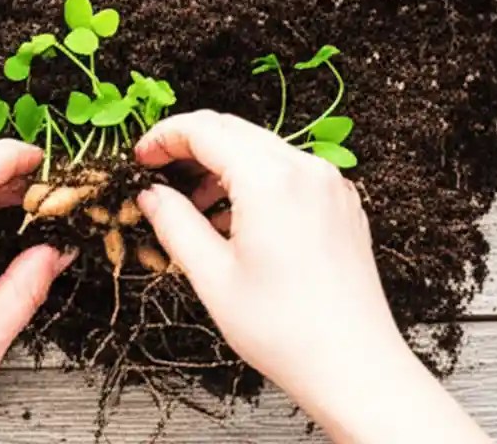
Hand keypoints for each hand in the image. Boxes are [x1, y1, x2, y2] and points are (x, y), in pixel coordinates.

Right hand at [134, 111, 489, 443]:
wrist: (354, 366)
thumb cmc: (287, 331)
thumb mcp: (213, 277)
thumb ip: (175, 224)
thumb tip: (151, 195)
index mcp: (271, 180)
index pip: (206, 129)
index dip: (165, 136)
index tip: (142, 156)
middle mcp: (306, 170)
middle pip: (236, 131)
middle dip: (192, 146)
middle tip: (159, 174)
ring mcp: (330, 185)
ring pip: (264, 150)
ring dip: (224, 166)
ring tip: (196, 209)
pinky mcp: (342, 205)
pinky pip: (291, 174)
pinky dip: (257, 183)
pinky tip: (238, 221)